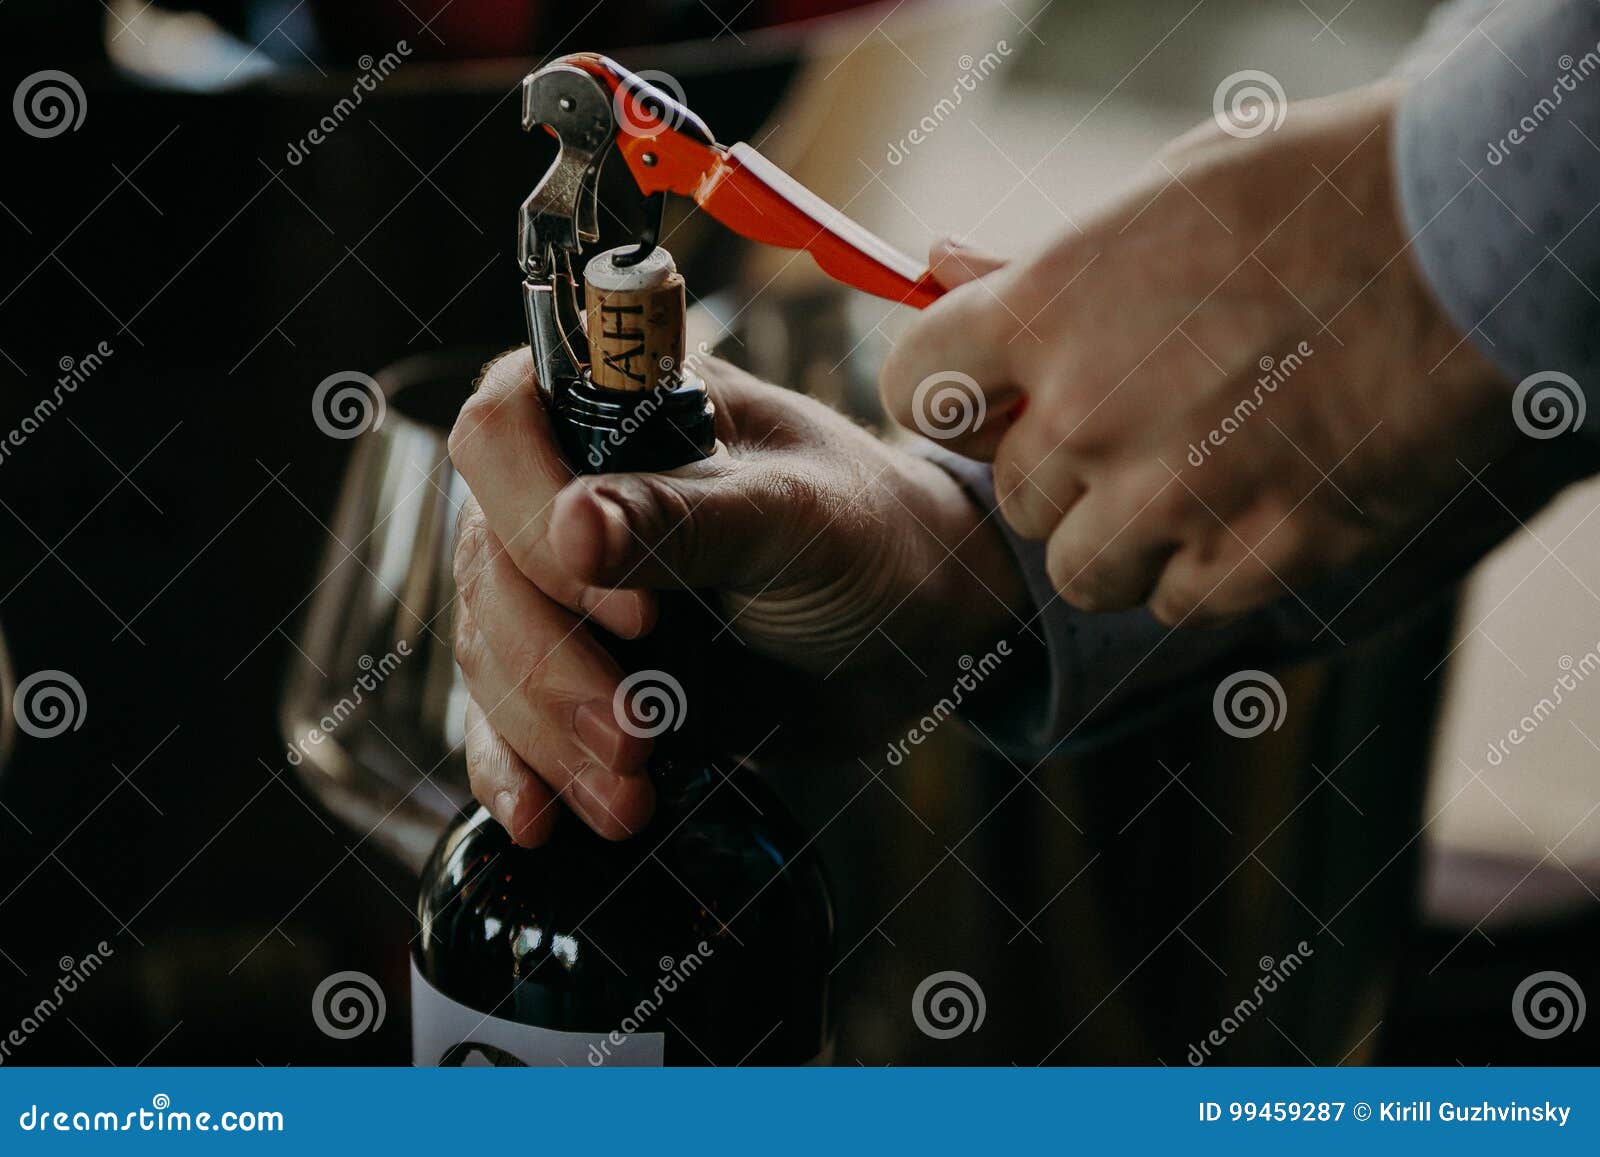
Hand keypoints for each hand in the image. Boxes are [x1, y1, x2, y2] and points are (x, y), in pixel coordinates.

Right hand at [448, 349, 1026, 845]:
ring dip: (547, 733)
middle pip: (490, 565)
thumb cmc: (872, 534)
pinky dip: (517, 769)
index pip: (503, 433)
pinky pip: (506, 719)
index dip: (535, 519)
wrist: (915, 634)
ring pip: (494, 652)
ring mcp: (565, 585)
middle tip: (636, 734)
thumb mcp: (795, 518)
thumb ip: (688, 517)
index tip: (636, 615)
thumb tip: (573, 527)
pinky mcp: (579, 669)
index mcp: (621, 407)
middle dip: (554, 665)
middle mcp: (570, 486)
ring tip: (627, 797)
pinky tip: (538, 818)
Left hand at [879, 81, 1514, 626]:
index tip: (989, 399)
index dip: (951, 398)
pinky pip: (1173, 604)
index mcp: (1048, 309)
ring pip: (1078, 570)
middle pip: (1010, 493)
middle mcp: (1087, 415)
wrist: (1473, 242)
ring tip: (1200, 470)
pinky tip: (1256, 504)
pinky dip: (1202, 571)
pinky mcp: (1255, 559)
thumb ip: (1037, 264)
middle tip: (1142, 420)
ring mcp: (1169, 497)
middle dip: (1059, 468)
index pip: (918, 389)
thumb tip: (939, 269)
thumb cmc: (1314, 197)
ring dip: (1120, 535)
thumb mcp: (1157, 200)